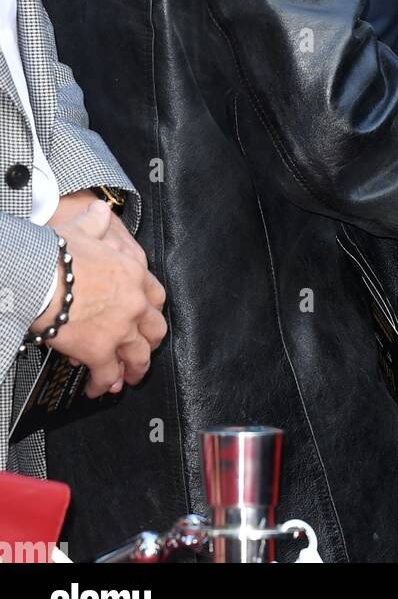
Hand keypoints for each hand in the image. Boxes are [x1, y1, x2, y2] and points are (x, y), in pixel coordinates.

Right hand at [31, 200, 167, 398]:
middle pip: (155, 330)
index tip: (146, 318)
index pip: (157, 296)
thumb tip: (101, 210)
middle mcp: (134, 303)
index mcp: (134, 273)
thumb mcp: (83, 228)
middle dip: (150, 343)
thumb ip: (97, 222)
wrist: (40, 276)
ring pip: (139, 357)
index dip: (152, 310)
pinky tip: (98, 389)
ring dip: (135, 370)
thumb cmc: (57, 253)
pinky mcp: (100, 350)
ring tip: (127, 379)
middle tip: (142, 352)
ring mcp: (120, 329)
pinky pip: (109, 374)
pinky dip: (105, 384)